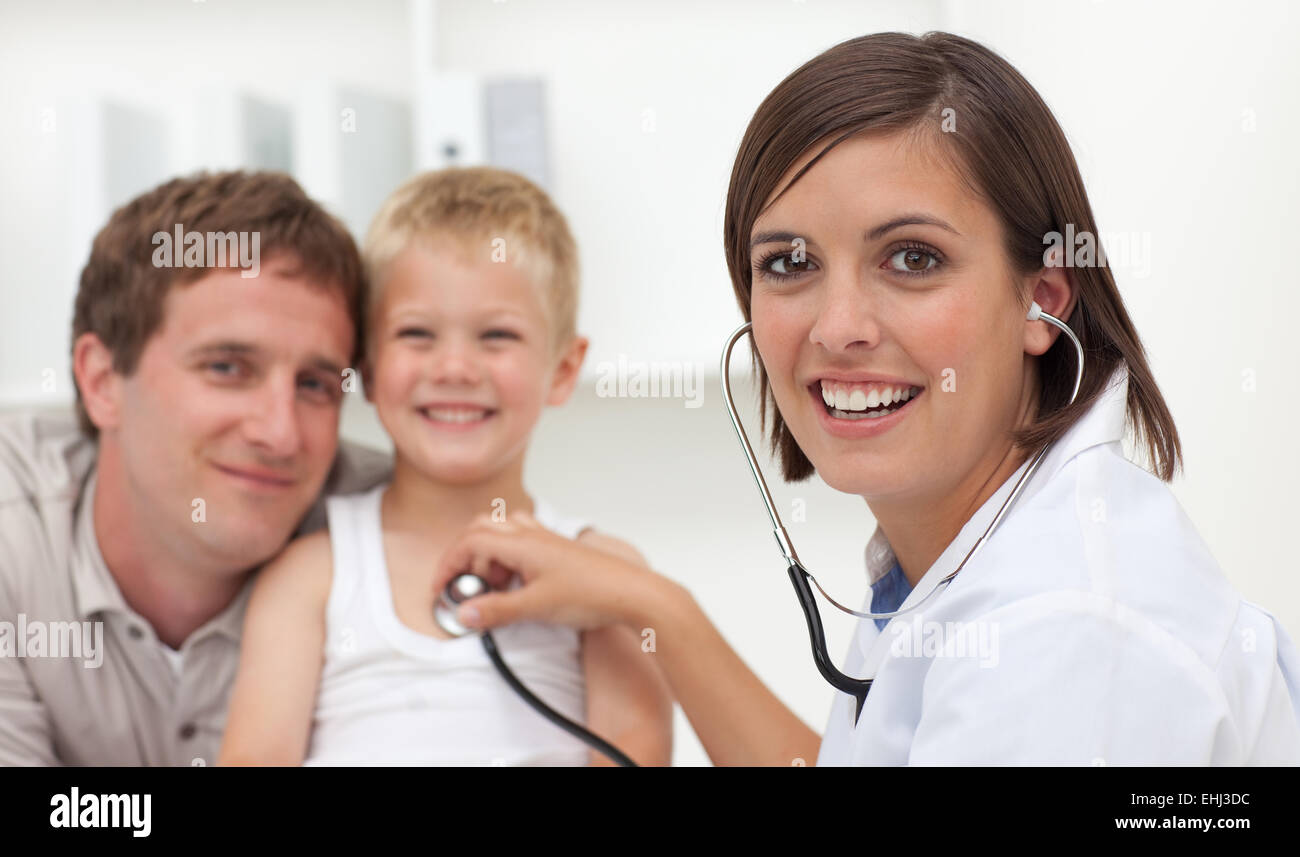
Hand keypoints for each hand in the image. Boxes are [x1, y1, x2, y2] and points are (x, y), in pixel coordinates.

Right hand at [434, 511, 659, 631]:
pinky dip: (509, 560)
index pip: (470, 541)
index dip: (449, 564)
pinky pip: (523, 543)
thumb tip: (464, 614)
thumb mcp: (536, 607)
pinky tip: (518, 585)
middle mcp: (532, 535)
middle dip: (466, 557)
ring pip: (503, 533)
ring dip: (489, 557)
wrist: (633, 593)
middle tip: (467, 586)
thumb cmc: (592, 594)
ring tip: (496, 590)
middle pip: (482, 530)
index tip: (442, 589)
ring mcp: (547, 541)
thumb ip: (496, 611)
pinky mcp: (558, 551)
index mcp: (522, 542)